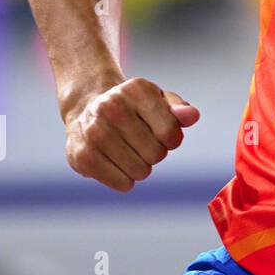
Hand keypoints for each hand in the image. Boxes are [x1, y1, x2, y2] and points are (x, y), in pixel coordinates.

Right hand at [65, 77, 199, 191]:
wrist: (86, 108)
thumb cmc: (133, 107)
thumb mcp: (158, 100)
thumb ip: (179, 109)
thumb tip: (193, 116)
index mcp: (135, 90)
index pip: (169, 132)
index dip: (172, 139)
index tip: (164, 134)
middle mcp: (111, 107)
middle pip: (156, 154)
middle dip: (156, 153)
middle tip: (142, 143)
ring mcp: (94, 132)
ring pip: (141, 171)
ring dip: (142, 168)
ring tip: (129, 152)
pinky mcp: (81, 156)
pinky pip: (122, 183)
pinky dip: (126, 180)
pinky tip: (117, 164)